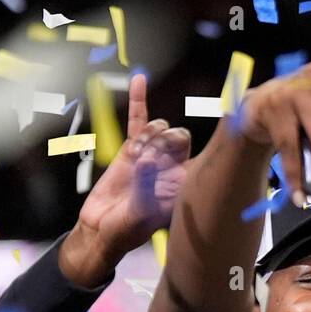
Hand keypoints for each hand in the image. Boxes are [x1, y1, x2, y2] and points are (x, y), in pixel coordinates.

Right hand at [62, 74, 191, 286]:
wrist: (101, 230)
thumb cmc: (124, 231)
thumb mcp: (138, 216)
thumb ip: (144, 192)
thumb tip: (147, 162)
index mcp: (181, 184)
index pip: (196, 158)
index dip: (192, 150)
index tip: (209, 132)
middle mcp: (170, 168)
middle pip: (178, 138)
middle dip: (163, 143)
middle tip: (144, 164)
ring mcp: (151, 156)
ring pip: (158, 129)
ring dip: (146, 137)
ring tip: (133, 158)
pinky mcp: (130, 150)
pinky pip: (136, 121)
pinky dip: (137, 101)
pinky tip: (139, 81)